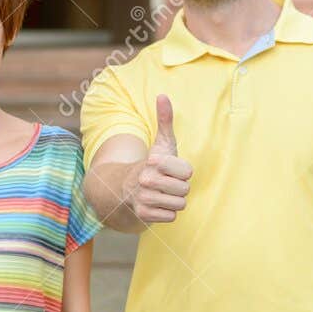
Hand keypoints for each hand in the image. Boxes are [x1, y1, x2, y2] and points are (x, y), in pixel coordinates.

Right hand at [128, 94, 192, 223]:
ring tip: (162, 194)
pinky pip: (171, 216)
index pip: (188, 172)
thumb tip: (162, 95)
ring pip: (180, 204)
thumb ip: (164, 120)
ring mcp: (143, 198)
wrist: (124, 188)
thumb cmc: (151, 165)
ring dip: (174, 200)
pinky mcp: (143, 214)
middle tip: (167, 183)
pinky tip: (157, 205)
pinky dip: (167, 212)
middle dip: (180, 188)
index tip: (172, 169)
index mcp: (153, 161)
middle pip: (185, 189)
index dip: (183, 172)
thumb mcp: (161, 144)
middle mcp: (145, 179)